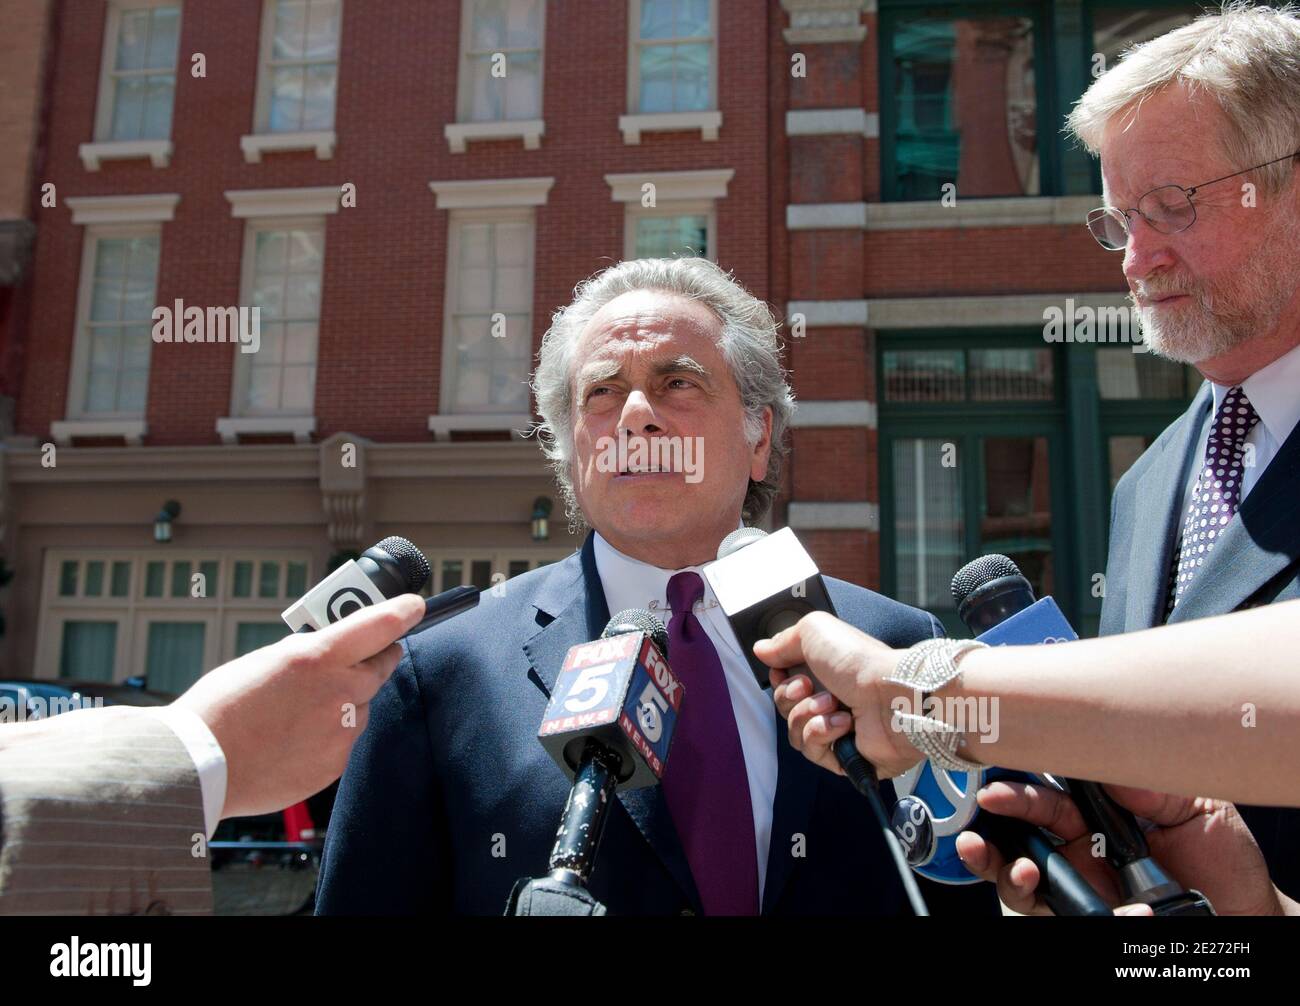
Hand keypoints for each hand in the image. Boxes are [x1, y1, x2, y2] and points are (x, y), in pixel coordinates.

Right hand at [173, 593, 424, 818]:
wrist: (196, 767)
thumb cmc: (220, 709)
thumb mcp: (266, 661)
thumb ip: (308, 656)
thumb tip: (330, 656)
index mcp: (317, 658)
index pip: (378, 625)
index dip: (402, 612)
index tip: (414, 606)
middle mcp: (339, 693)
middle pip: (381, 666)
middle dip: (376, 658)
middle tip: (368, 654)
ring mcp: (340, 731)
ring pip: (362, 707)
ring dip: (346, 702)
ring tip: (300, 711)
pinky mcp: (334, 763)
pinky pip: (343, 740)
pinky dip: (328, 736)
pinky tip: (293, 739)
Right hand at [753, 611, 921, 778]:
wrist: (892, 696)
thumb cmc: (859, 661)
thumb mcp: (813, 631)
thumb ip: (782, 641)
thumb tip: (762, 650)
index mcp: (825, 671)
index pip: (784, 682)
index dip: (779, 679)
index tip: (783, 671)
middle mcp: (831, 698)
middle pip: (785, 707)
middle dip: (791, 696)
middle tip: (811, 686)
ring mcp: (837, 728)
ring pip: (794, 731)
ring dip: (806, 715)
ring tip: (832, 705)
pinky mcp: (844, 756)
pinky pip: (812, 751)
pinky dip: (821, 734)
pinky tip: (842, 724)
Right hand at [956, 779, 1286, 915]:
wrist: (1248, 910)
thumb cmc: (1223, 859)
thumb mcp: (1195, 806)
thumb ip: (1150, 784)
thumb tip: (1102, 758)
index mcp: (1098, 817)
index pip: (1047, 799)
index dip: (1018, 793)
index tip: (996, 791)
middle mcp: (1081, 851)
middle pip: (1018, 839)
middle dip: (991, 832)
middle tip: (983, 827)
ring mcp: (1083, 888)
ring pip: (1022, 882)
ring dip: (1008, 875)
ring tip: (1023, 872)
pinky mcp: (1090, 919)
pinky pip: (1061, 917)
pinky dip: (1069, 912)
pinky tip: (1118, 910)